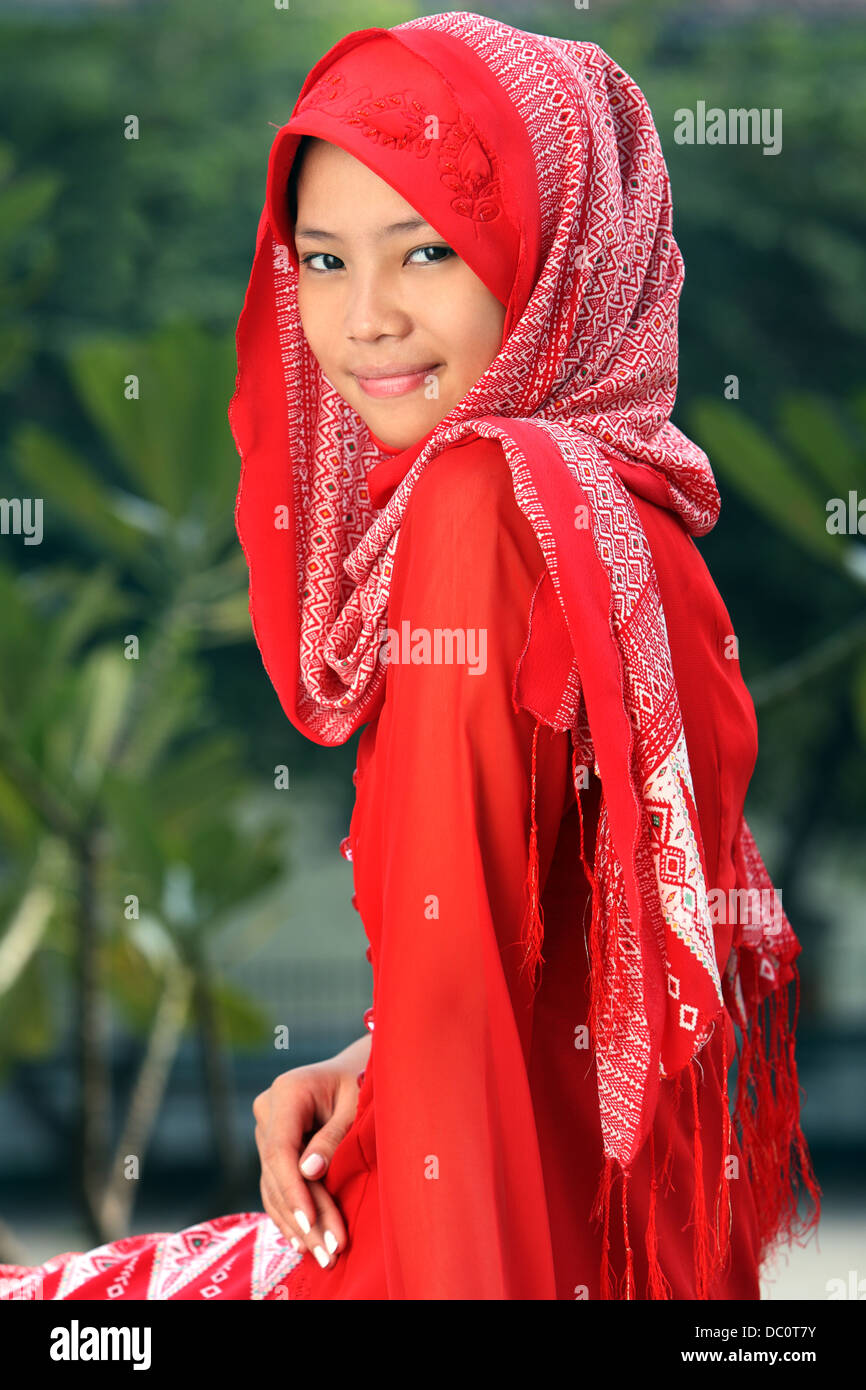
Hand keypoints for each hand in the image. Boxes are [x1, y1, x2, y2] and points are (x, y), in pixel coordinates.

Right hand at [253, 1041, 367, 1270]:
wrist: (353, 1073)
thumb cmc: (361, 1084)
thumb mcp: (355, 1105)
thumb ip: (333, 1137)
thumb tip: (309, 1173)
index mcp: (287, 1092)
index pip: (280, 1149)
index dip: (293, 1189)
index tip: (311, 1222)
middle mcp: (268, 1111)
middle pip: (277, 1173)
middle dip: (303, 1215)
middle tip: (328, 1251)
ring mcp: (266, 1130)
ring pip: (273, 1184)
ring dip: (297, 1222)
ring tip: (321, 1254)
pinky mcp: (271, 1148)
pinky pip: (274, 1185)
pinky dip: (289, 1213)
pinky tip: (302, 1241)